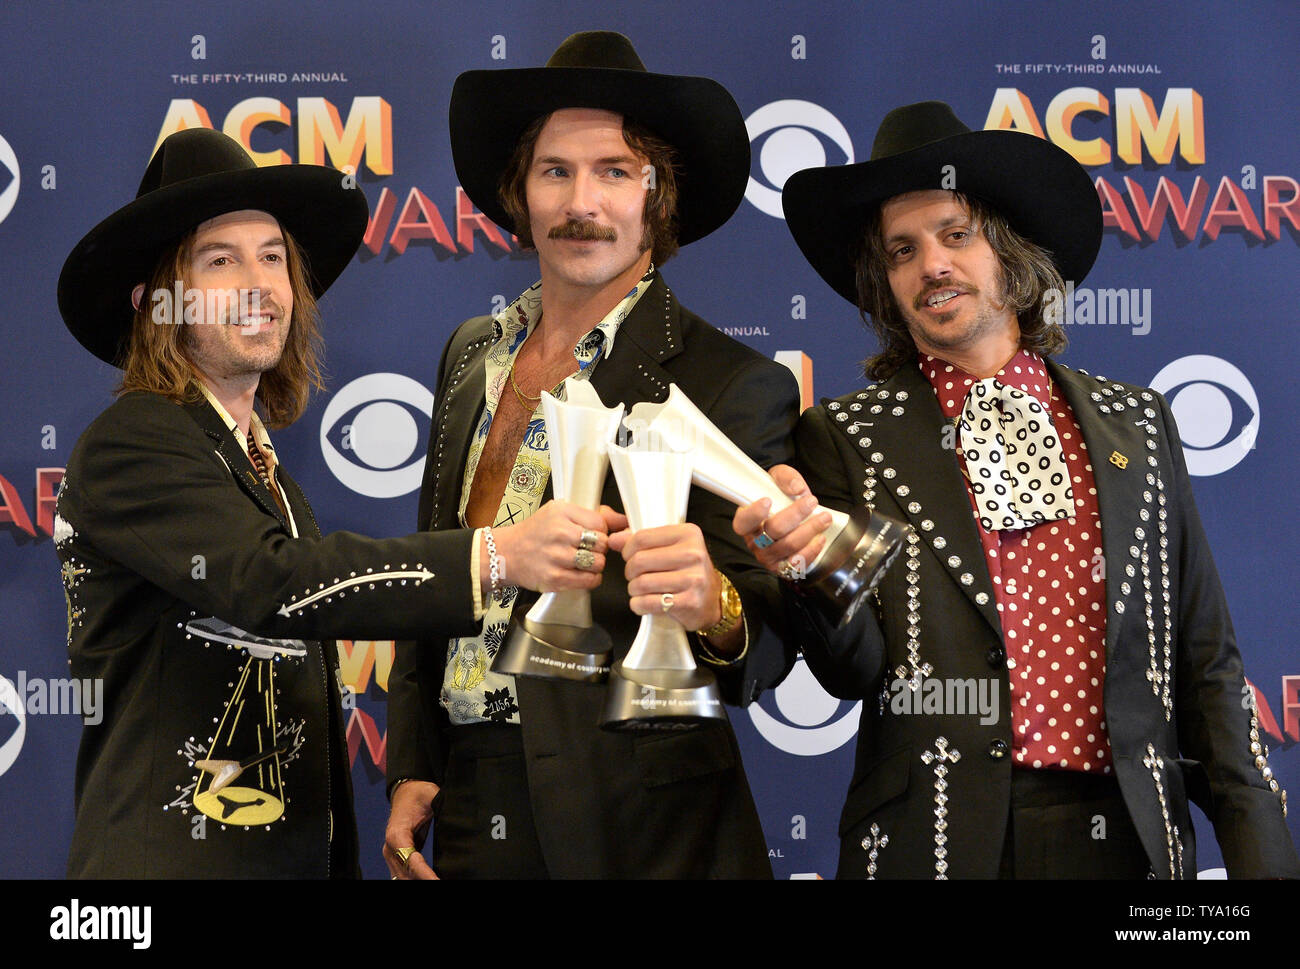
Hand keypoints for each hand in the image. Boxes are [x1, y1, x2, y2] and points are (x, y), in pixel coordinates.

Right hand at [383, 780, 439, 879]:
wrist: (405, 793)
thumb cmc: (419, 793)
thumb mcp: (431, 795)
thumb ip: (440, 804)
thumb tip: (458, 813)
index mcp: (397, 834)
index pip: (412, 861)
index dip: (426, 875)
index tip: (437, 882)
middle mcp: (390, 848)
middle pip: (406, 875)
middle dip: (424, 880)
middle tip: (441, 882)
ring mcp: (391, 855)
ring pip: (403, 878)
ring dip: (420, 880)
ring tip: (439, 881)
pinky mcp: (397, 858)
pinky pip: (405, 874)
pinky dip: (417, 878)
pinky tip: (432, 879)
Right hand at [491, 501, 623, 592]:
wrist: (506, 553)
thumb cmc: (536, 532)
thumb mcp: (560, 512)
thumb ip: (593, 514)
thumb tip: (624, 520)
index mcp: (561, 512)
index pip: (601, 523)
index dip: (602, 531)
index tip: (594, 535)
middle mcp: (559, 533)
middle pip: (602, 544)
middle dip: (600, 549)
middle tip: (589, 549)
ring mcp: (557, 557)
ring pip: (598, 563)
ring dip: (596, 564)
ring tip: (584, 561)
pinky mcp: (555, 579)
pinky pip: (589, 581)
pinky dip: (591, 579)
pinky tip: (581, 573)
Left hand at [608, 522, 721, 631]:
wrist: (712, 600)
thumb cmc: (687, 571)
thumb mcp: (671, 547)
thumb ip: (642, 540)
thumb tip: (614, 539)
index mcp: (688, 534)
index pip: (642, 538)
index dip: (627, 549)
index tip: (630, 557)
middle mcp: (693, 554)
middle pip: (639, 561)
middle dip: (630, 572)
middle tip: (635, 576)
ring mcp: (693, 579)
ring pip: (641, 583)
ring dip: (634, 589)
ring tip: (641, 590)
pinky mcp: (688, 602)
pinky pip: (648, 603)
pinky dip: (638, 605)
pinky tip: (643, 603)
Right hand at [733, 465, 833, 579]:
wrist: (791, 519)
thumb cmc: (779, 498)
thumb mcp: (778, 481)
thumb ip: (785, 478)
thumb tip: (797, 488)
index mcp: (746, 521)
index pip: (743, 521)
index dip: (753, 513)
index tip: (768, 500)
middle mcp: (754, 541)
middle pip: (774, 530)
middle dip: (796, 514)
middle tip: (812, 501)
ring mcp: (767, 557)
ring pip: (789, 545)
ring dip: (810, 530)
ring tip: (825, 517)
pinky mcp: (782, 568)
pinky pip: (797, 563)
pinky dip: (812, 549)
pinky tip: (820, 537)